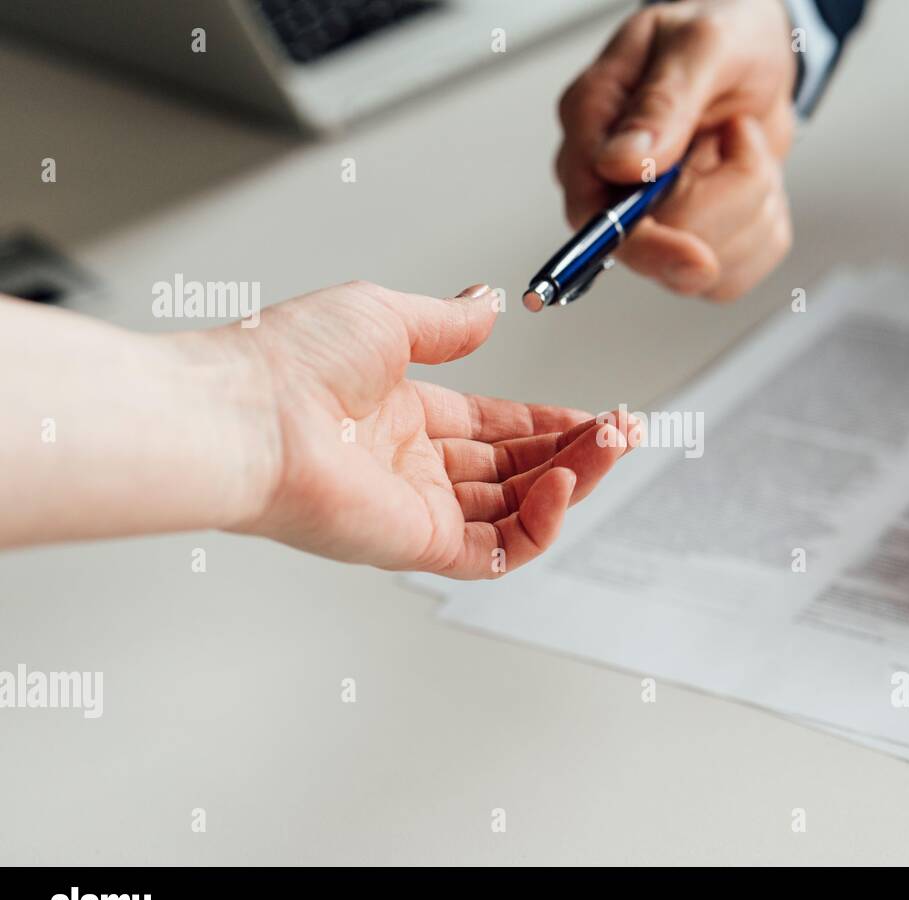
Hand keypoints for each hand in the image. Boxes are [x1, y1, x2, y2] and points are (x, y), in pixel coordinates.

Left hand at [219, 281, 633, 577]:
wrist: (248, 414)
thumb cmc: (291, 362)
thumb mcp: (386, 316)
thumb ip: (447, 323)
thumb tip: (489, 304)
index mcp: (403, 416)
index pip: (495, 428)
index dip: (548, 422)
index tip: (594, 413)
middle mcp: (413, 467)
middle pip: (516, 468)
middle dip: (575, 449)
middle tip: (622, 429)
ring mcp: (418, 509)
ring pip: (517, 508)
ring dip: (572, 479)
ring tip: (611, 446)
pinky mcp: (419, 545)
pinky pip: (497, 548)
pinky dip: (540, 523)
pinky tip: (563, 484)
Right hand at [556, 0, 796, 299]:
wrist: (759, 53)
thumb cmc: (721, 34)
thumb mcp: (703, 44)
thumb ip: (664, 101)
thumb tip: (622, 164)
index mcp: (591, 126)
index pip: (592, 215)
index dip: (645, 245)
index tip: (697, 258)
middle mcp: (610, 183)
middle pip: (661, 247)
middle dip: (725, 196)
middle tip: (739, 132)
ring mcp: (650, 220)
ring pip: (705, 268)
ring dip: (750, 203)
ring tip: (743, 144)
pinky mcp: (694, 243)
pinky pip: (737, 273)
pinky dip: (765, 226)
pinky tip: (753, 178)